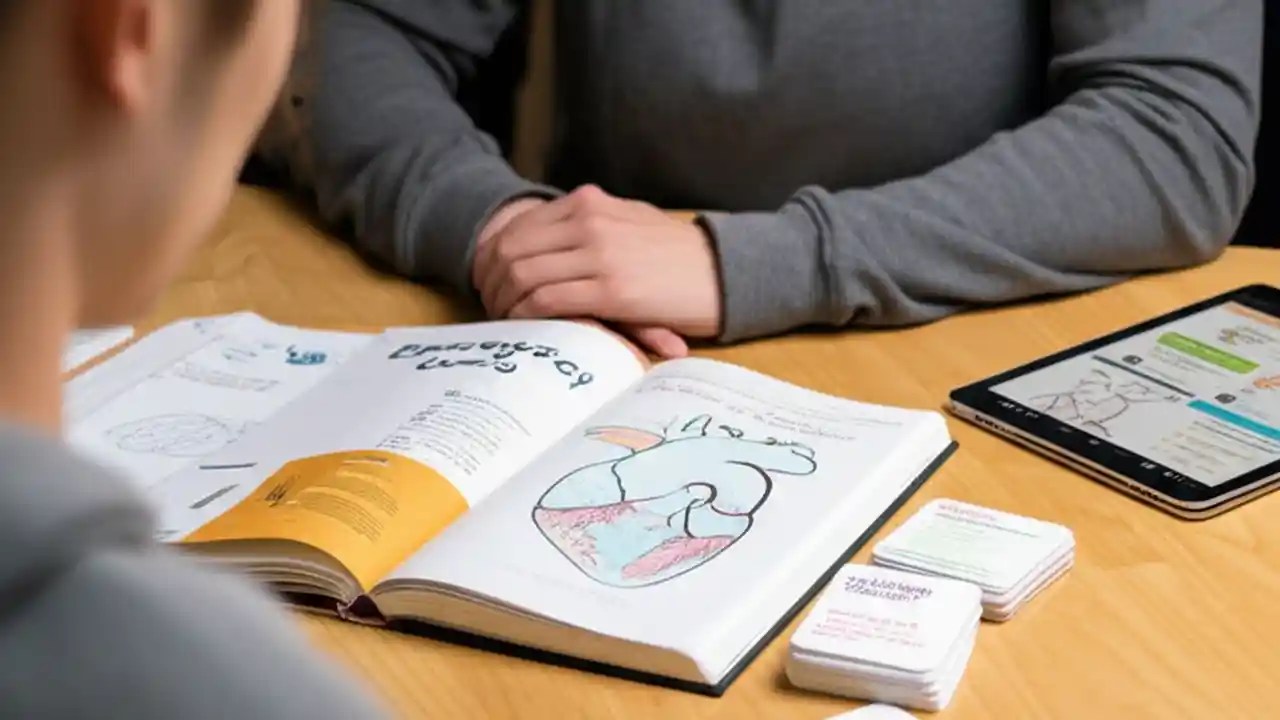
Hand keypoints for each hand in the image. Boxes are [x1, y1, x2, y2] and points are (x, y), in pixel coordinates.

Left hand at [472, 186, 722, 354]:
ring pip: (525, 275)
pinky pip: (549, 300)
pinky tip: (529, 325)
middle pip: (513, 250)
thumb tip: (552, 233)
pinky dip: (529, 315)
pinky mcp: (612, 289)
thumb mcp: (629, 219)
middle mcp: (589, 221)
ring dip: (506, 301)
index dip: (492, 256)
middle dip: (491, 280)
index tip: (487, 278)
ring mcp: (600, 254)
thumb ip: (590, 220)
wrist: (723, 270)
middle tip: (489, 304)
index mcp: (589, 201)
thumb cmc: (676, 252)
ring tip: (506, 319)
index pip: (519, 226)